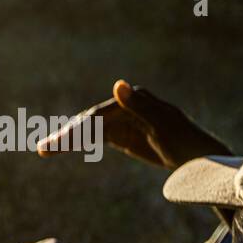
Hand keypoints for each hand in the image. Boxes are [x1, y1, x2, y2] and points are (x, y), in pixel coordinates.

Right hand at [38, 80, 231, 169]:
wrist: (199, 158)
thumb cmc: (185, 140)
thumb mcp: (162, 123)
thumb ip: (139, 104)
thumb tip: (118, 83)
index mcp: (133, 100)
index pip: (98, 115)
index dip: (78, 129)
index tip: (62, 141)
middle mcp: (124, 107)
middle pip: (88, 122)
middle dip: (65, 136)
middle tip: (42, 149)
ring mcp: (121, 122)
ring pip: (88, 131)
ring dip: (66, 141)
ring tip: (43, 151)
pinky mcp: (121, 135)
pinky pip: (94, 138)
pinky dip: (78, 144)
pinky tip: (59, 149)